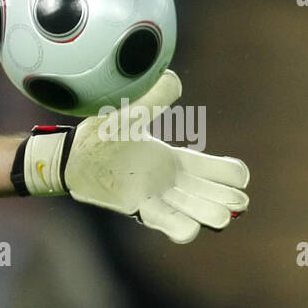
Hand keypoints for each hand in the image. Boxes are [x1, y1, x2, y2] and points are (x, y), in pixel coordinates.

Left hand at [12, 70, 250, 242]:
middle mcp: (172, 182)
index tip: (234, 176)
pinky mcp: (139, 209)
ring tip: (217, 216)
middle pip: (218, 197)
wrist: (72, 156)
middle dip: (230, 201)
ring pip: (200, 214)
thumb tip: (173, 78)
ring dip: (213, 215)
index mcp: (177, 160)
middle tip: (229, 201)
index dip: (235, 174)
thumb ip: (154, 97)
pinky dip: (184, 229)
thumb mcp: (132, 113)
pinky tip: (189, 228)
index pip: (222, 170)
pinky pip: (169, 225)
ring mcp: (158, 197)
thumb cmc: (101, 134)